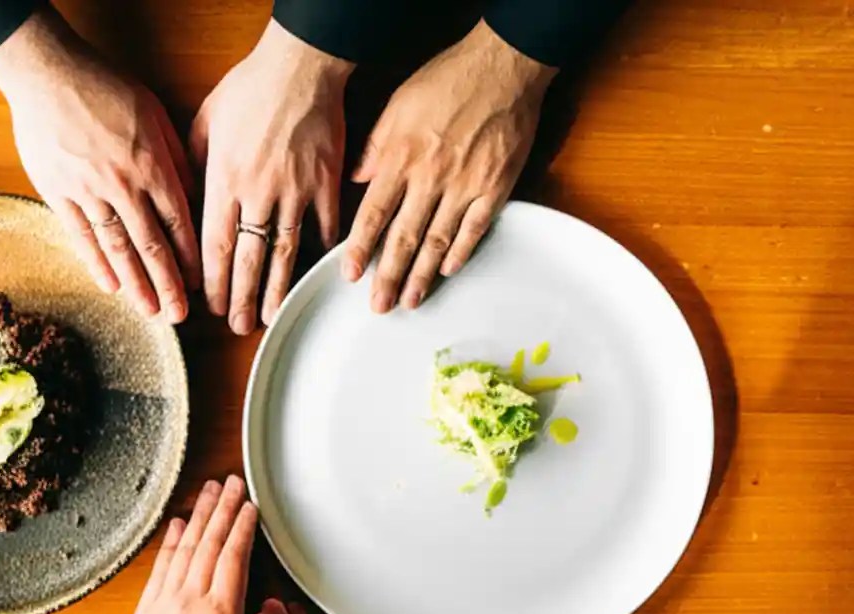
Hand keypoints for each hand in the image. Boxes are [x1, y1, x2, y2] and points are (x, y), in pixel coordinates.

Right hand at [0, 9, 199, 321]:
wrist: (47, 73)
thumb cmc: (104, 86)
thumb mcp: (154, 112)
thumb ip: (175, 156)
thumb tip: (192, 195)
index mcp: (152, 165)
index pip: (179, 222)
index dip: (190, 257)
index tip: (200, 283)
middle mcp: (123, 185)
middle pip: (151, 245)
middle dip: (168, 284)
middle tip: (181, 316)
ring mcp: (87, 192)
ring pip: (117, 247)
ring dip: (136, 284)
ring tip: (149, 312)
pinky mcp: (57, 193)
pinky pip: (80, 236)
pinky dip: (96, 263)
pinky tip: (110, 286)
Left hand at [113, 477, 264, 613]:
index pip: (235, 557)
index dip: (244, 527)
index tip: (251, 506)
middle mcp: (192, 602)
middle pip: (211, 543)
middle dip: (223, 508)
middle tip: (232, 482)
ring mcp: (166, 604)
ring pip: (186, 548)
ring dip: (198, 516)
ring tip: (208, 491)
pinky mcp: (146, 612)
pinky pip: (160, 568)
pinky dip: (169, 543)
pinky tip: (177, 524)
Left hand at [191, 20, 352, 333]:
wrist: (300, 67)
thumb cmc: (251, 88)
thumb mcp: (204, 123)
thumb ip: (193, 165)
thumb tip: (184, 199)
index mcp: (224, 180)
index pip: (213, 245)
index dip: (211, 282)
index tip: (208, 305)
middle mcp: (258, 194)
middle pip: (246, 259)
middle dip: (239, 299)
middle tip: (236, 327)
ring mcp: (295, 192)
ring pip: (283, 253)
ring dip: (274, 290)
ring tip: (267, 316)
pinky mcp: (326, 184)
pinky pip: (325, 229)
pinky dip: (320, 255)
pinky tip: (314, 278)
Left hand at [343, 20, 557, 312]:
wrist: (502, 67)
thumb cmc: (447, 80)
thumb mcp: (396, 105)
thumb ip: (374, 147)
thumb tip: (356, 180)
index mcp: (401, 158)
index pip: (373, 214)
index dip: (361, 248)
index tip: (350, 275)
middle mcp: (431, 177)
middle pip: (404, 237)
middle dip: (388, 276)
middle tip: (378, 306)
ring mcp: (465, 185)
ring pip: (438, 241)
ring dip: (421, 275)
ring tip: (409, 301)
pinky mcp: (496, 187)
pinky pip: (475, 228)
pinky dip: (460, 252)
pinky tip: (447, 271)